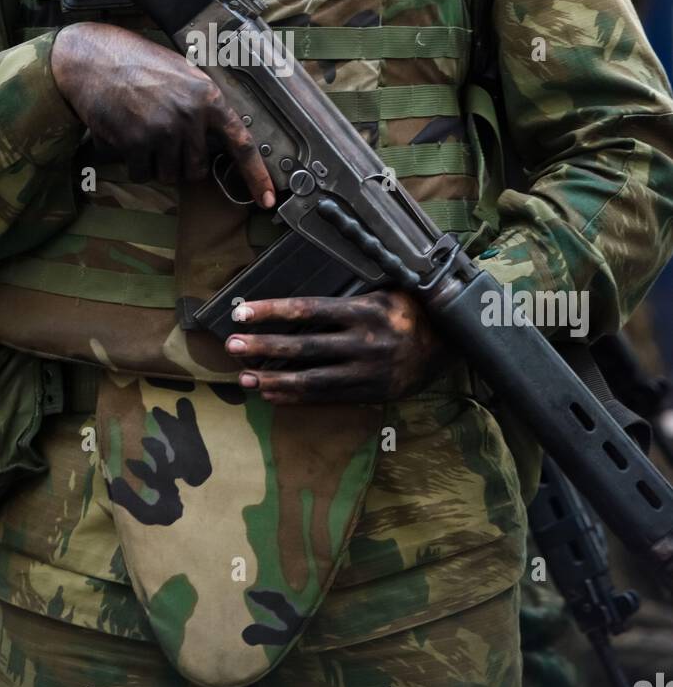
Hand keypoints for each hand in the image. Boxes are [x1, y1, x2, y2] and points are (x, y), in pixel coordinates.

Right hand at [51, 22, 274, 205]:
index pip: (242, 144)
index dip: (257, 176)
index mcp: (208, 97)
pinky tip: (127, 137)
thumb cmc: (138, 62)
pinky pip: (142, 174)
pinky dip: (134, 165)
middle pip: (198, 169)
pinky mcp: (136, 143)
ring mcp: (163, 130)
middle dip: (182, 163)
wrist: (94, 58)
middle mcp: (190, 116)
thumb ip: (204, 103)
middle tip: (164, 138)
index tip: (268, 199)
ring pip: (170, 176)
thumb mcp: (183, 72)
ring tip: (143, 132)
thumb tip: (220, 136)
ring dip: (157, 164)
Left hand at [226, 290, 449, 403]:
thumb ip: (350, 292)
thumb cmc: (413, 308)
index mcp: (366, 310)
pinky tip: (272, 394)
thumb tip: (304, 295)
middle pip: (303, 346)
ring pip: (311, 379)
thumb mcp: (387, 289)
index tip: (241, 313)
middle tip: (231, 346)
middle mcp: (366, 343)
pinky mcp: (371, 394)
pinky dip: (296, 397)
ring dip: (273, 378)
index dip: (271, 312)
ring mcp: (368, 373)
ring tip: (244, 377)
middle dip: (263, 347)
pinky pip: (327, 398)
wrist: (455, 345)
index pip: (308, 309)